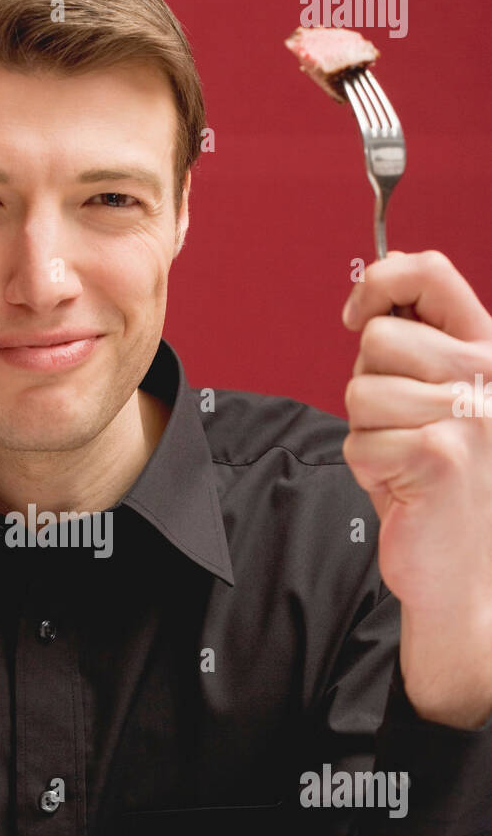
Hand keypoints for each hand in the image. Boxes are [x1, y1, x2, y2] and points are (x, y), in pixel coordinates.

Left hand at [342, 250, 491, 726]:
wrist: (457, 563)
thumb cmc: (432, 477)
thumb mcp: (430, 396)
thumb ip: (411, 345)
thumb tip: (370, 294)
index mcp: (484, 349)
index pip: (431, 271)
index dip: (379, 281)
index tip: (356, 315)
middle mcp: (486, 375)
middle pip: (379, 338)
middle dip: (367, 383)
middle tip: (396, 425)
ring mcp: (469, 414)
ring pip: (361, 389)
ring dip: (364, 428)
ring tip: (400, 456)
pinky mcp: (440, 455)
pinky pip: (358, 440)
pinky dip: (364, 467)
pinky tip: (399, 484)